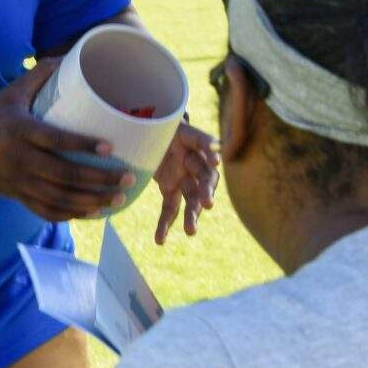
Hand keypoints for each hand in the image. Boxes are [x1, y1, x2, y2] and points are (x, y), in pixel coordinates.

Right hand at [0, 61, 138, 221]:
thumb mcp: (10, 94)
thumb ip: (39, 75)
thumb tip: (70, 55)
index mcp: (20, 131)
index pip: (56, 140)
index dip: (83, 145)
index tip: (110, 147)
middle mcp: (21, 159)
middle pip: (64, 175)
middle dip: (99, 180)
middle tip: (128, 177)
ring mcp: (19, 181)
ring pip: (60, 197)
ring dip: (91, 201)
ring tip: (118, 199)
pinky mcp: (17, 195)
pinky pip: (46, 210)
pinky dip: (70, 214)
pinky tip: (92, 212)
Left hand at [151, 121, 218, 244]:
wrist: (149, 133)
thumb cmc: (166, 128)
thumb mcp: (178, 127)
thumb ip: (198, 138)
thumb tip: (218, 148)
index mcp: (198, 150)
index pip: (207, 157)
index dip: (211, 158)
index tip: (215, 162)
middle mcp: (194, 168)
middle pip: (202, 183)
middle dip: (205, 193)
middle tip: (208, 203)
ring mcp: (182, 181)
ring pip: (190, 201)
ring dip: (191, 216)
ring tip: (191, 232)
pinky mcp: (170, 190)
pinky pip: (169, 210)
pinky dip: (165, 225)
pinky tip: (160, 240)